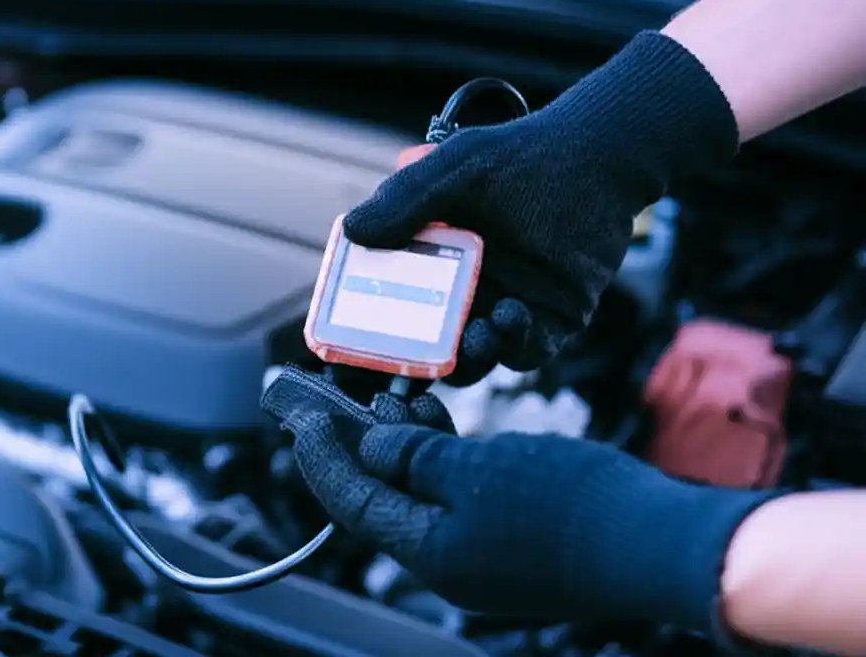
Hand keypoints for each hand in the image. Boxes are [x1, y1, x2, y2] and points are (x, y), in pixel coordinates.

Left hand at [262, 366, 775, 632]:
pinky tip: (434, 415)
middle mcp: (448, 560)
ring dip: (394, 444)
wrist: (658, 542)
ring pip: (418, 491)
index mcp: (428, 553)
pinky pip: (456, 494)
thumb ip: (412, 457)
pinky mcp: (514, 537)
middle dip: (347, 443)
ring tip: (382, 395)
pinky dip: (437, 455)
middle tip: (317, 398)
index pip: (350, 500)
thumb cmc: (569, 507)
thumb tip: (370, 448)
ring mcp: (482, 552)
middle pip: (378, 495)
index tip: (298, 409)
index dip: (319, 453)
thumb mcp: (475, 470)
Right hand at [345, 31, 738, 384]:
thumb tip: (352, 233)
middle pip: (426, 342)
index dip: (367, 328)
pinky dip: (513, 344)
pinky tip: (510, 315)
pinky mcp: (551, 319)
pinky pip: (525, 351)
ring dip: (468, 356)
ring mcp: (505, 306)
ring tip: (475, 335)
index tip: (352, 338)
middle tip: (411, 354)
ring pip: (475, 355)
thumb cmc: (520, 156)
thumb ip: (404, 200)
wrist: (596, 157)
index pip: (388, 304)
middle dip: (416, 358)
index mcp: (429, 259)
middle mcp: (463, 289)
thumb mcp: (452, 170)